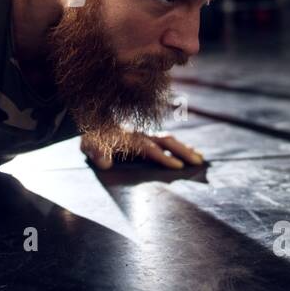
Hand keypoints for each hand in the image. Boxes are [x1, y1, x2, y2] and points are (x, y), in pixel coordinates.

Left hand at [81, 131, 204, 170]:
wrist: (93, 124)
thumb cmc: (92, 139)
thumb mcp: (89, 146)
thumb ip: (97, 153)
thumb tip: (104, 163)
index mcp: (129, 140)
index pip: (150, 149)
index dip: (163, 157)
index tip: (178, 167)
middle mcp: (141, 135)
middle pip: (165, 141)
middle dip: (182, 151)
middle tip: (197, 162)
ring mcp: (145, 135)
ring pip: (169, 140)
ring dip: (184, 148)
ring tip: (200, 158)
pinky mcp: (147, 138)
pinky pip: (167, 141)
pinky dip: (180, 146)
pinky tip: (192, 152)